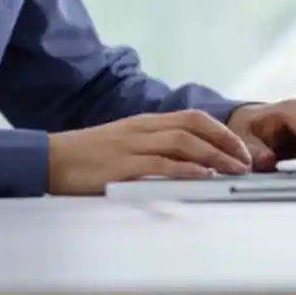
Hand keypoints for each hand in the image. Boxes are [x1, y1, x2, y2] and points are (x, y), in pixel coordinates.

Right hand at [47, 111, 253, 194]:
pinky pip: (160, 163)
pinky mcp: (121, 165)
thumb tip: (186, 162)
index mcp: (143, 123)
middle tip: (245, 162)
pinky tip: (201, 176)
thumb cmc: (86, 156)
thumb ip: (152, 149)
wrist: (50, 159)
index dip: (221, 132)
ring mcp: (131, 145)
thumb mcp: (124, 145)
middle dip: (225, 142)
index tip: (240, 149)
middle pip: (193, 126)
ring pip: (182, 142)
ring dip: (214, 155)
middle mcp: (141, 129)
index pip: (192, 117)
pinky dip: (185, 169)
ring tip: (233, 171)